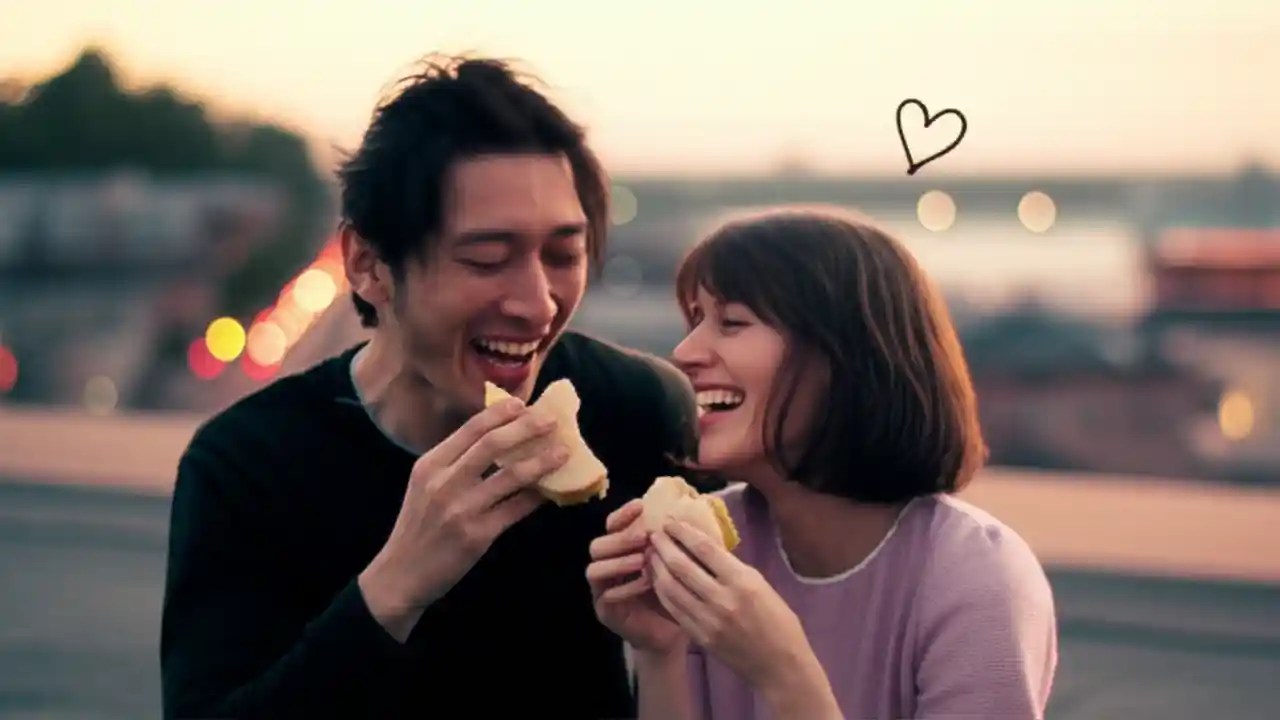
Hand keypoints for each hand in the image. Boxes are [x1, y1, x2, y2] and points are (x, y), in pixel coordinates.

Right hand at [359, 397, 567, 640]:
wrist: (401, 574)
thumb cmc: (418, 526)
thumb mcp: (425, 485)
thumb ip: (454, 462)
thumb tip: (497, 436)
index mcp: (431, 464)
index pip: (471, 429)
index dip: (500, 413)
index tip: (523, 404)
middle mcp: (444, 482)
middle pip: (492, 445)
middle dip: (526, 428)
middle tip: (551, 420)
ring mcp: (462, 509)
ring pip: (511, 476)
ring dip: (542, 461)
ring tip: (563, 452)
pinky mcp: (478, 535)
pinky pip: (516, 508)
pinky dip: (537, 496)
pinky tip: (551, 489)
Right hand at [586, 499, 687, 653]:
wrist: (672, 632)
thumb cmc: (674, 593)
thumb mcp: (675, 564)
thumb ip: (670, 543)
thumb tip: (679, 515)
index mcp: (620, 550)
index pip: (612, 526)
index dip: (622, 515)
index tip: (641, 506)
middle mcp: (607, 567)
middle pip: (597, 545)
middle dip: (620, 539)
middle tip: (644, 537)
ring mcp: (602, 590)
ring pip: (595, 569)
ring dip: (619, 562)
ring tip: (643, 561)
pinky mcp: (605, 611)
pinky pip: (605, 595)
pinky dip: (624, 588)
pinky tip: (645, 584)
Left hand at [648, 520, 815, 688]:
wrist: (780, 666)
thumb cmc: (778, 621)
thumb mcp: (760, 584)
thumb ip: (732, 568)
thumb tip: (705, 548)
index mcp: (743, 581)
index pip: (704, 548)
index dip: (683, 532)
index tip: (670, 522)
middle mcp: (723, 598)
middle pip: (682, 565)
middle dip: (663, 546)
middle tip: (653, 534)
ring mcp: (709, 620)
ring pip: (671, 587)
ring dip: (657, 567)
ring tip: (650, 554)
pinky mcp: (700, 637)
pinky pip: (674, 609)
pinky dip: (662, 591)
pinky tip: (657, 580)